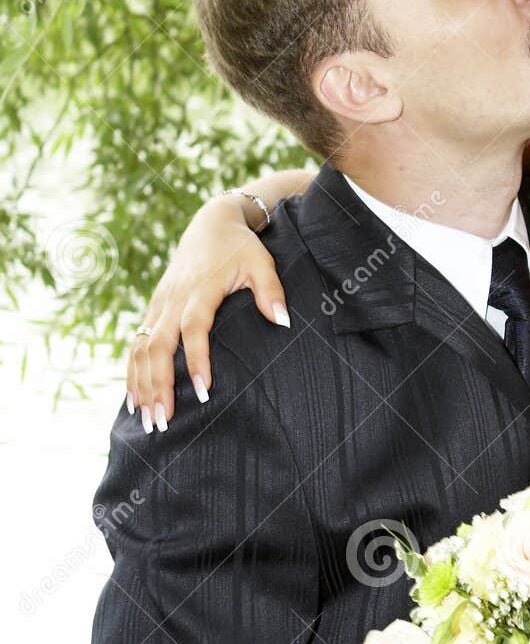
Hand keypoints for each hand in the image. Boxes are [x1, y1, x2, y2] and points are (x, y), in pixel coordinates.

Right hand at [126, 195, 288, 431]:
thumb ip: (271, 290)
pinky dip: (132, 372)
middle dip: (159, 384)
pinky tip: (134, 400)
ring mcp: (159, 305)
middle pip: (159, 346)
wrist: (211, 224)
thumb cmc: (241, 247)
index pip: (194, 329)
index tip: (203, 390)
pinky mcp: (153, 309)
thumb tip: (283, 321)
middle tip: (164, 420)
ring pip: (142, 349)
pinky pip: (137, 344)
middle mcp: (173, 299)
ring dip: (142, 385)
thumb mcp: (261, 262)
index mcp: (199, 290)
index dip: (197, 359)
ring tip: (147, 420)